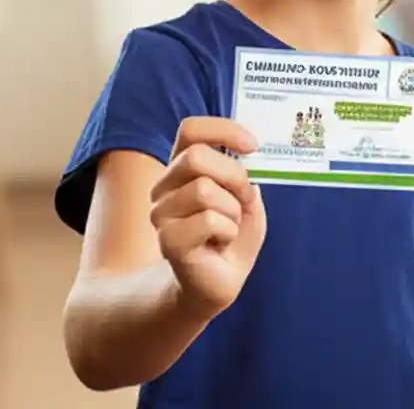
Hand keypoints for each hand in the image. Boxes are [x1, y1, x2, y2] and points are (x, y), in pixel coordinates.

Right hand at [150, 117, 264, 319]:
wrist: (216, 284)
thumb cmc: (230, 238)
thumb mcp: (247, 201)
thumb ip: (244, 178)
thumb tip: (242, 161)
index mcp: (183, 169)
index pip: (191, 130)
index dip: (223, 130)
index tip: (252, 146)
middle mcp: (165, 187)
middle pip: (197, 156)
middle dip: (233, 175)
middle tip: (243, 199)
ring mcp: (162, 214)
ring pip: (203, 189)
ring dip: (232, 210)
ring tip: (228, 228)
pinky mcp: (168, 241)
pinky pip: (208, 220)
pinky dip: (228, 231)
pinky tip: (221, 243)